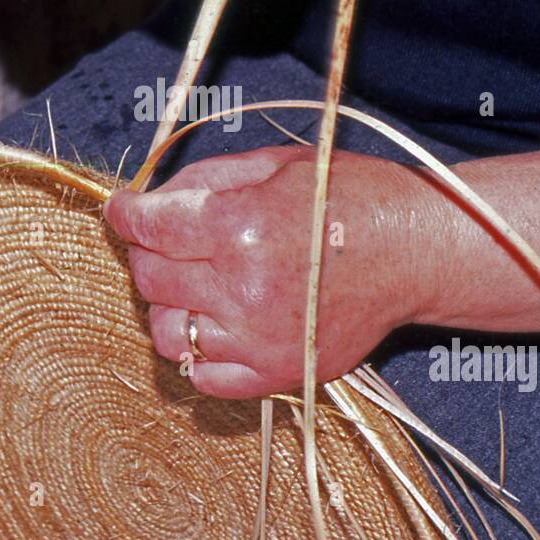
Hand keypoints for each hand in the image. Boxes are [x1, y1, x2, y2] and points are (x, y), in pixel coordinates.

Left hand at [103, 145, 429, 397]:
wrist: (417, 251)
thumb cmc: (352, 197)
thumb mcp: (275, 165)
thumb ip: (204, 180)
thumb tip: (149, 200)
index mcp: (241, 228)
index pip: (151, 227)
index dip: (126, 215)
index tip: (121, 210)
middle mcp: (245, 289)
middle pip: (151, 279)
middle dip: (149, 252)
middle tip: (170, 240)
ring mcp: (260, 340)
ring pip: (168, 333)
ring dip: (169, 304)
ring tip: (196, 283)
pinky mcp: (278, 373)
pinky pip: (203, 375)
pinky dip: (198, 350)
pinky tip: (216, 321)